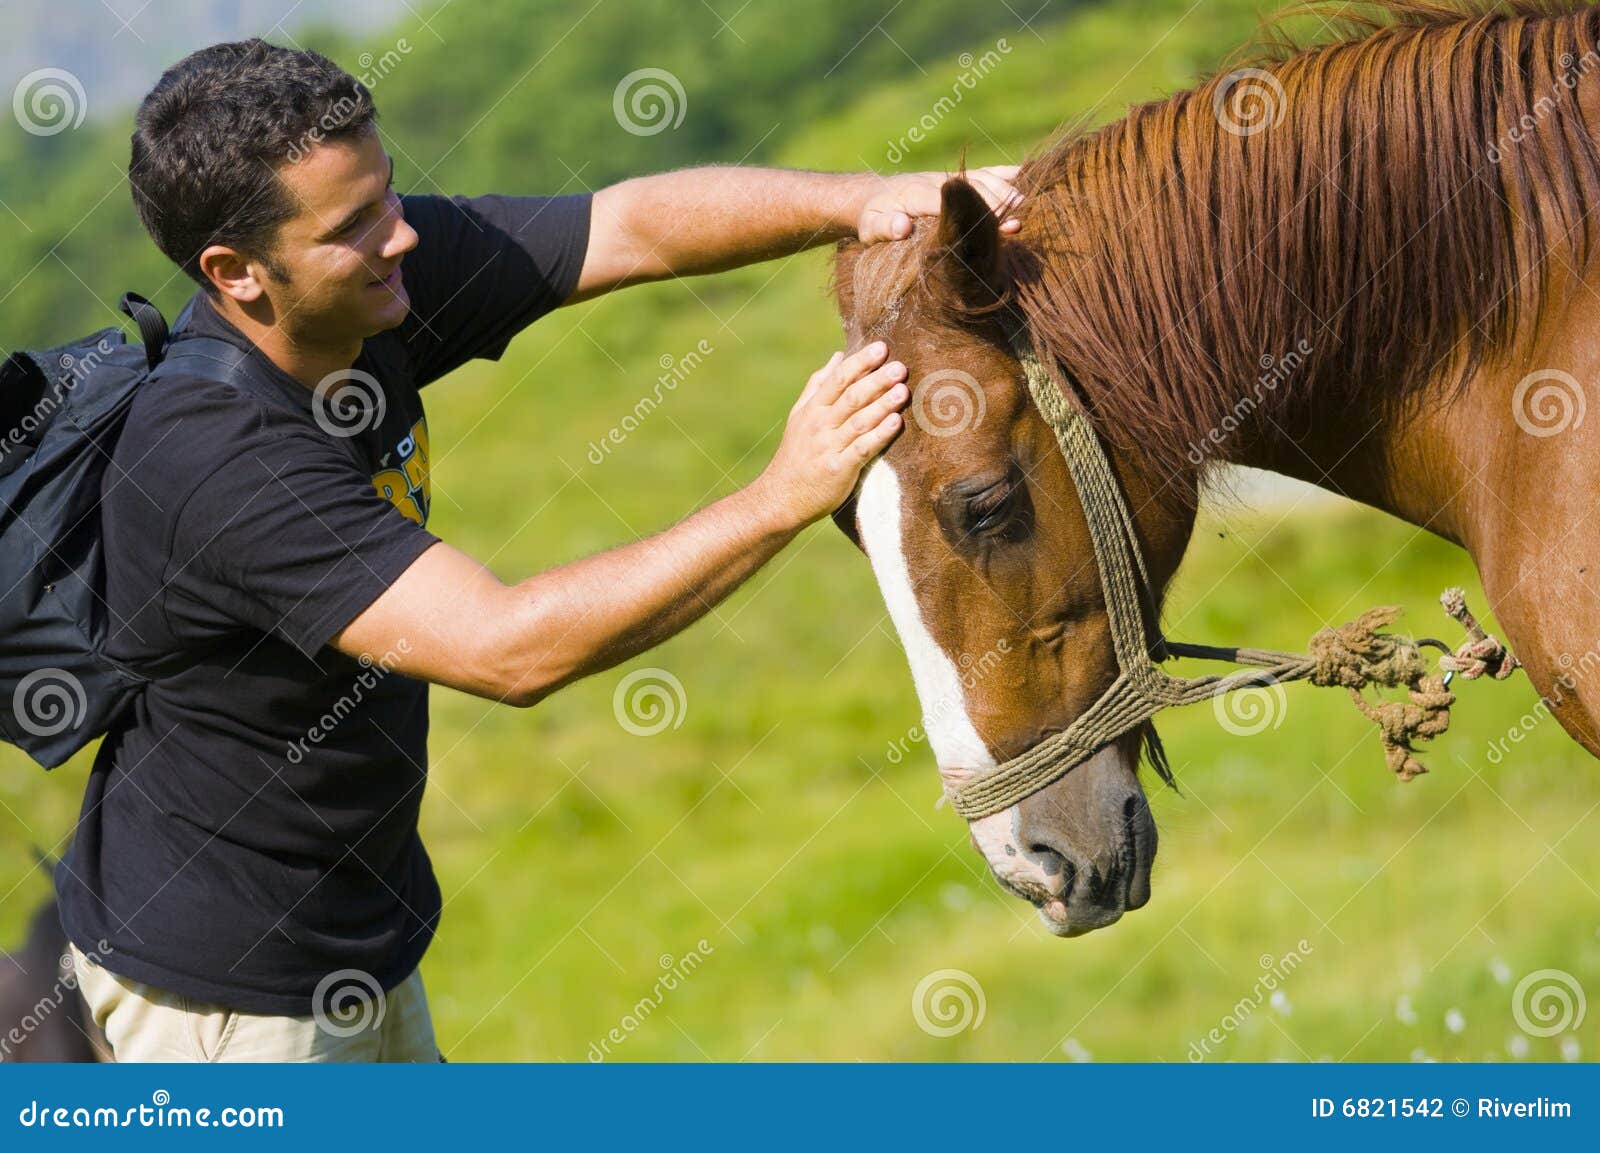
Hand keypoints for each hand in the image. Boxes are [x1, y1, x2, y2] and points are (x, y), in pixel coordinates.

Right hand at [757, 342, 908, 526]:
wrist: (780, 498)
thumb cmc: (795, 455)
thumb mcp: (799, 416)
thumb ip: (817, 385)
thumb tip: (837, 356)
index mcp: (813, 409)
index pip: (838, 379)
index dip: (860, 362)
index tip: (882, 347)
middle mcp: (820, 425)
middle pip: (851, 397)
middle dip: (876, 380)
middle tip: (900, 366)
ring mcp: (829, 447)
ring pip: (859, 420)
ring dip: (882, 404)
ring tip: (903, 390)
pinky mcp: (839, 469)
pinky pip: (862, 448)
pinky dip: (879, 435)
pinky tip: (896, 422)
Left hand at [855, 165, 1022, 244]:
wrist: (873, 196)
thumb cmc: (873, 219)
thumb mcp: (871, 227)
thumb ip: (886, 227)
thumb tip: (903, 228)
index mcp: (915, 194)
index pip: (949, 200)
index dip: (972, 211)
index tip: (994, 224)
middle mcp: (936, 180)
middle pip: (971, 187)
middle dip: (995, 202)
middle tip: (1019, 218)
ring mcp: (950, 178)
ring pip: (982, 177)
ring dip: (1004, 188)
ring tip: (1027, 203)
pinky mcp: (958, 179)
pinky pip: (985, 172)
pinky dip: (1006, 173)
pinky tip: (1029, 175)